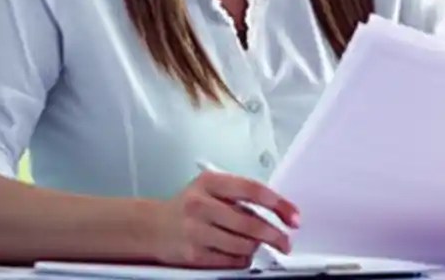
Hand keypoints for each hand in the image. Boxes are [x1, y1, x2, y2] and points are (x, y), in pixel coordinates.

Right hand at [150, 169, 299, 267]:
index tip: (292, 217)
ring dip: (256, 248)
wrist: (152, 226)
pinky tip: (239, 253)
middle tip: (284, 241)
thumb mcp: (211, 188)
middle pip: (251, 223)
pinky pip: (230, 260)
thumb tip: (277, 211)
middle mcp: (201, 204)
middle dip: (275, 235)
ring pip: (243, 244)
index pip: (253, 190)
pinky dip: (241, 259)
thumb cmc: (188, 206)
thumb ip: (240, 195)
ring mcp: (196, 230)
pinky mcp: (193, 254)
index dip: (279, 204)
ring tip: (256, 245)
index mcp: (210, 183)